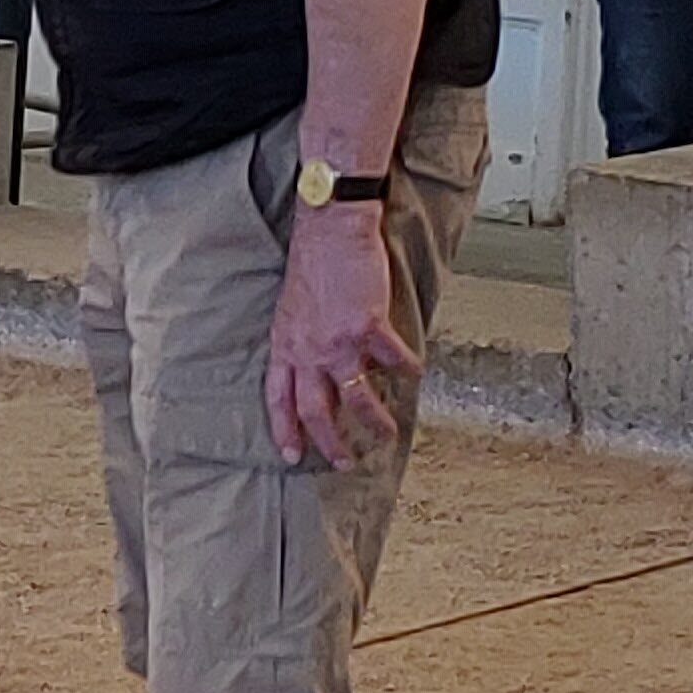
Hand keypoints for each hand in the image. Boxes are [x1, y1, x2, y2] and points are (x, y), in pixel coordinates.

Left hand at [265, 201, 416, 469]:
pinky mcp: (368, 326)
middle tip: (344, 463)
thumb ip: (300, 343)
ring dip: (374, 420)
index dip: (285, 430)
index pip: (278, 399)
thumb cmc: (312, 264)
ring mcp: (337, 341)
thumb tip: (317, 369)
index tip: (292, 455)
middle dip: (330, 443)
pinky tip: (414, 374)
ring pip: (356, 397)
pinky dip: (406, 370)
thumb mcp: (291, 310)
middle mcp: (307, 350)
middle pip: (315, 410)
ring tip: (387, 434)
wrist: (330, 229)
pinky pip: (392, 361)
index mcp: (284, 346)